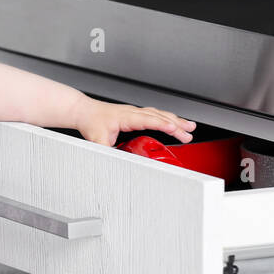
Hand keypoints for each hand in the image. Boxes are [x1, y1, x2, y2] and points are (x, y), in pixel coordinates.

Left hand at [71, 96, 196, 146]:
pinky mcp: (134, 114)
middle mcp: (133, 112)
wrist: (83, 111)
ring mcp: (134, 112)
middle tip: (189, 133)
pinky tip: (173, 123)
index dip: (163, 124)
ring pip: (159, 113)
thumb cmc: (90, 121)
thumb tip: (115, 163)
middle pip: (158, 115)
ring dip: (175, 119)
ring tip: (189, 127)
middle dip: (176, 124)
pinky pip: (154, 114)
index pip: (149, 119)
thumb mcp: (96, 140)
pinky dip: (166, 118)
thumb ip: (107, 151)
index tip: (175, 129)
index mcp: (126, 116)